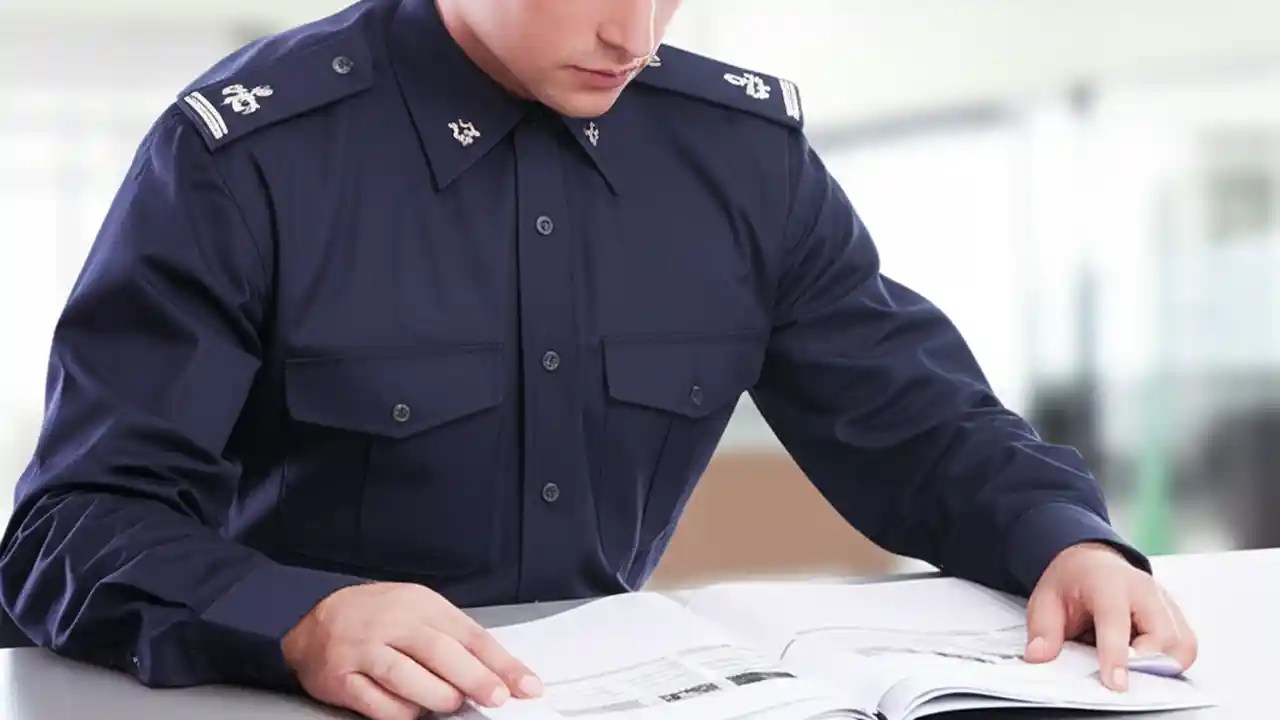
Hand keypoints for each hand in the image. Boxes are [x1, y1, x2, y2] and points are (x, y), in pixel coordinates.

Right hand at [282, 582, 543, 719]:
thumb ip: (453, 640)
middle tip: (497, 698)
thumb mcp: (418, 613)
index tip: (525, 685)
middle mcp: (391, 623)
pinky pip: (376, 702)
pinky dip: (400, 712)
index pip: (469, 633)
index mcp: (419, 604)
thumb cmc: (375, 618)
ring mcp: (363, 649)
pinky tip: (412, 711)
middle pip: (440, 652)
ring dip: (438, 696)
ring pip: (408, 677)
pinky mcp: (340, 677)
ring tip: (453, 704)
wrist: (315, 619)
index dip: (500, 662)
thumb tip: (496, 674)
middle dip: (475, 679)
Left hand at [1022, 542, 1197, 690]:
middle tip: (1120, 679)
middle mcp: (1145, 590)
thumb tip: (1038, 656)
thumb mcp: (1046, 599)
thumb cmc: (1072, 582)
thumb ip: (1044, 629)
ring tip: (1130, 669)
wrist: (1093, 562)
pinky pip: (1186, 647)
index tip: (1116, 683)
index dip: (1117, 654)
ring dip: (1160, 666)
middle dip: (1145, 665)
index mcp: (1108, 582)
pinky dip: (1170, 663)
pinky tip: (1145, 664)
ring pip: (1181, 645)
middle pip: (1162, 635)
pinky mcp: (1177, 617)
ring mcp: (1165, 602)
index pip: (1117, 620)